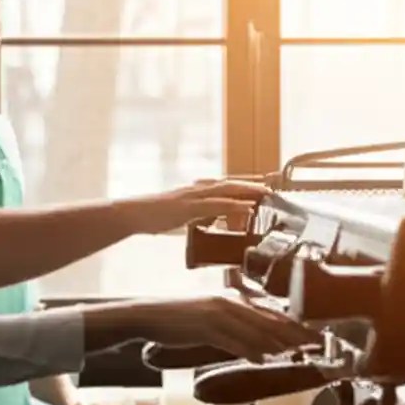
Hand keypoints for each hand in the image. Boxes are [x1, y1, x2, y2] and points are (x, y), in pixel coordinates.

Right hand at [127, 179, 269, 234]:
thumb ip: (196, 216)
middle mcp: (196, 190)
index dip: (243, 184)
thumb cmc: (152, 216)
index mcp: (194, 192)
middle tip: (272, 186)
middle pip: (229, 183)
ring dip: (247, 190)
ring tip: (266, 192)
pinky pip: (215, 205)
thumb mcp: (179, 217)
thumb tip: (210, 220)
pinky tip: (247, 207)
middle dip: (251, 184)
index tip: (262, 184)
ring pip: (225, 190)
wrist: (132, 214)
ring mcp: (192, 197)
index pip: (223, 185)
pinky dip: (233, 205)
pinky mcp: (188, 207)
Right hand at [147, 290, 319, 362]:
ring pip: (253, 330)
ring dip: (276, 343)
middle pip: (267, 320)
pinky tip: (261, 358)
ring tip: (297, 352)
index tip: (312, 335)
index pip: (268, 313)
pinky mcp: (203, 326)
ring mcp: (215, 314)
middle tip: (315, 344)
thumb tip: (257, 348)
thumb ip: (234, 331)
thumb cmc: (177, 319)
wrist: (147, 315)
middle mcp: (227, 303)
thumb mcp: (209, 321)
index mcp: (230, 300)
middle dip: (294, 333)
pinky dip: (248, 349)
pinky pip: (231, 340)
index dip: (293, 325)